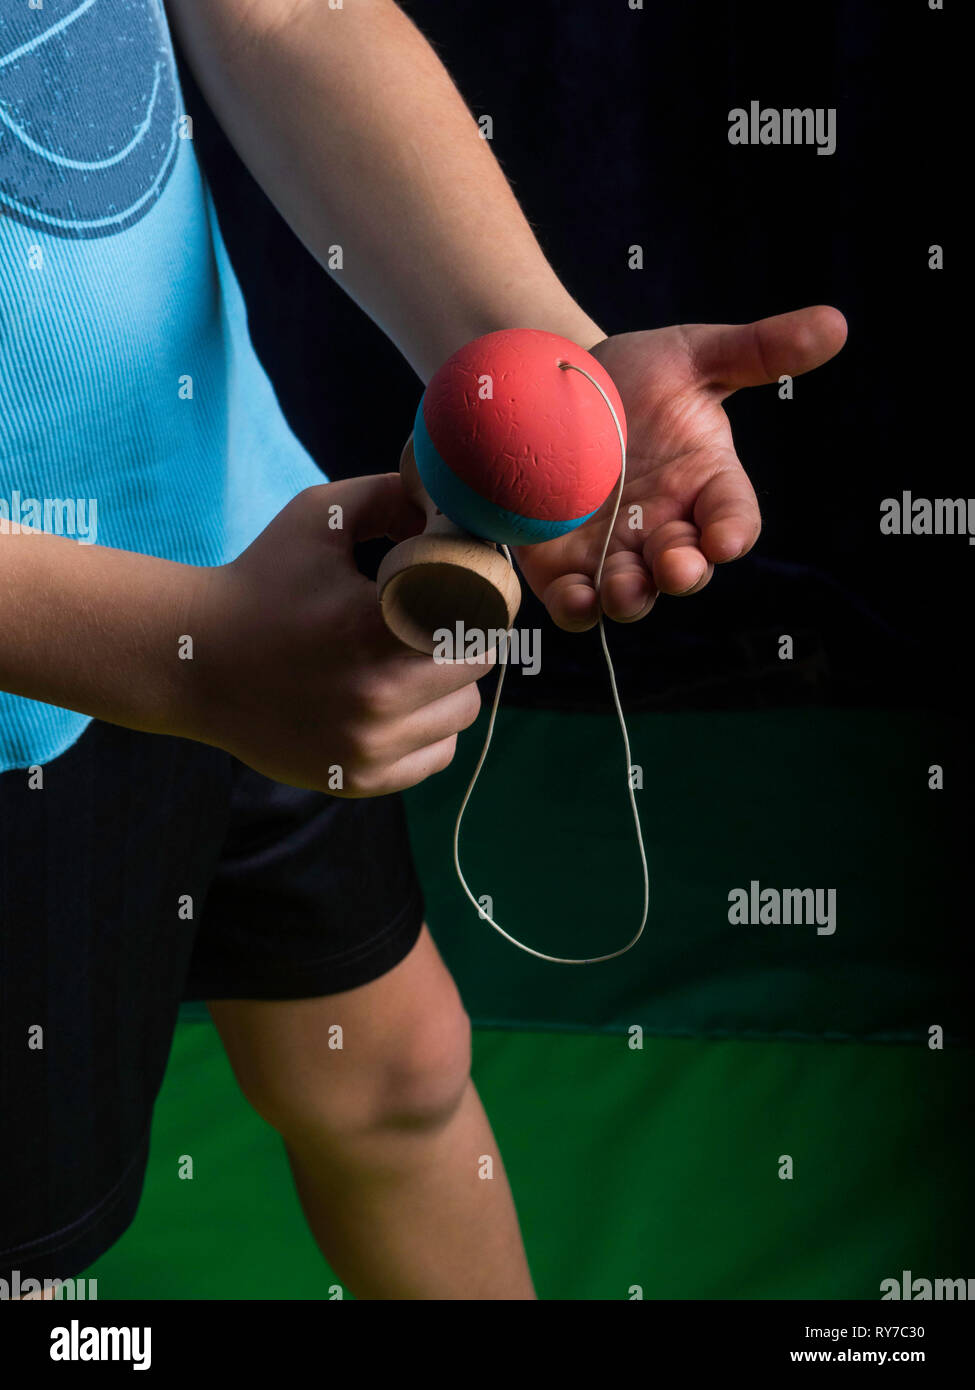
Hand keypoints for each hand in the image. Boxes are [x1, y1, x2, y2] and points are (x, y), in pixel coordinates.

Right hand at [184, 476, 482, 794]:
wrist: (193, 660)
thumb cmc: (261, 580)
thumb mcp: (320, 516)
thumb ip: (393, 496)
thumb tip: (456, 503)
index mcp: (373, 626)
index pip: (483, 618)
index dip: (486, 600)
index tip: (471, 591)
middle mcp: (376, 694)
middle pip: (477, 665)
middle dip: (467, 639)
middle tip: (441, 624)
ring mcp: (369, 745)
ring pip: (461, 714)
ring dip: (450, 687)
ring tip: (414, 663)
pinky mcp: (359, 779)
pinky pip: (437, 755)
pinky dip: (430, 731)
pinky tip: (401, 705)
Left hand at [513, 305, 847, 629]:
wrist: (555, 388)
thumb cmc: (636, 375)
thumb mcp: (693, 354)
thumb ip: (758, 349)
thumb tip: (835, 323)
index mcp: (705, 482)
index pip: (733, 514)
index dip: (733, 529)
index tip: (726, 538)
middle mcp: (666, 525)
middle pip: (687, 564)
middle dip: (684, 570)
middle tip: (677, 566)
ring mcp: (615, 551)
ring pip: (632, 592)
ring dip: (631, 597)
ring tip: (624, 588)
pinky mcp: (565, 567)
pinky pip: (575, 601)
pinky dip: (577, 608)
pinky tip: (574, 597)